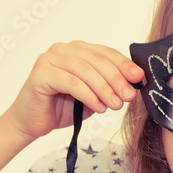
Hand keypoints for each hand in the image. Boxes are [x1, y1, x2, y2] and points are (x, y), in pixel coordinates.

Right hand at [1, 40, 144, 141]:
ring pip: (85, 70)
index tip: (139, 78)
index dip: (124, 64)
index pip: (105, 52)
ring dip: (105, 89)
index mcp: (77, 49)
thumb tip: (134, 84)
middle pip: (97, 60)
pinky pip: (71, 82)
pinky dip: (89, 96)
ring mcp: (49, 58)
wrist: (33, 122)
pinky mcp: (41, 73)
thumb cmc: (62, 107)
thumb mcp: (94, 95)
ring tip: (116, 105)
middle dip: (117, 79)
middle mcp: (62, 49)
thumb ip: (109, 86)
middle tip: (129, 96)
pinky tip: (99, 108)